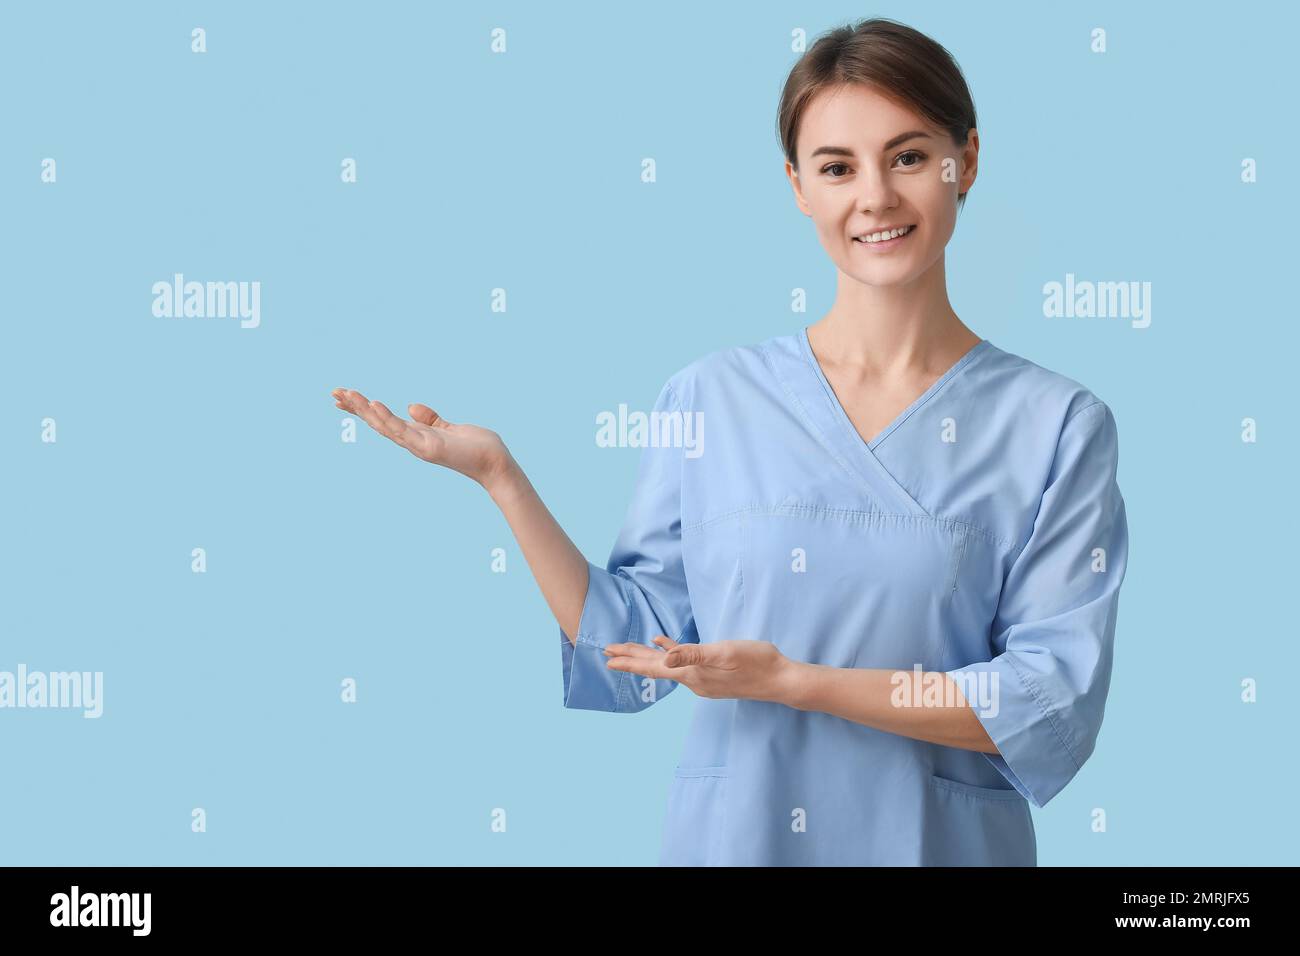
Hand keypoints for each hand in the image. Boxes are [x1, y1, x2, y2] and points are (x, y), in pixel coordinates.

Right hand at [331, 386, 512, 487]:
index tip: (343, 397)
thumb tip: (411, 407)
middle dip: (356, 408)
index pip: (383, 420)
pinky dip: (387, 418)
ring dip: (365, 411)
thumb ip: (430, 419)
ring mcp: (419, 446)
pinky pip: (403, 431)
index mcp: (416, 436)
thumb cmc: (475, 447)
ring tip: (347, 395)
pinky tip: (374, 405)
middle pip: (377, 423)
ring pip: (385, 426)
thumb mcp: (448, 428)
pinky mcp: (429, 447)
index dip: (363, 409)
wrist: (495, 463)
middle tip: (334, 393)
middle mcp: (413, 442)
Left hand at [603, 636, 794, 704]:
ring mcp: (703, 680)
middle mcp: (693, 680)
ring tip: (628, 650)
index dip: (630, 662)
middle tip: (607, 652)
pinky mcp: (713, 676)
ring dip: (647, 657)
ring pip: (667, 666)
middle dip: (631, 660)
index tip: (608, 658)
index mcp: (693, 674)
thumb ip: (693, 654)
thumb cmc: (756, 662)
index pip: (654, 667)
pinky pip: (683, 663)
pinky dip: (671, 652)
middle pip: (655, 667)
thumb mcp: (725, 653)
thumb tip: (664, 657)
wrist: (780, 680)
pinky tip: (665, 643)